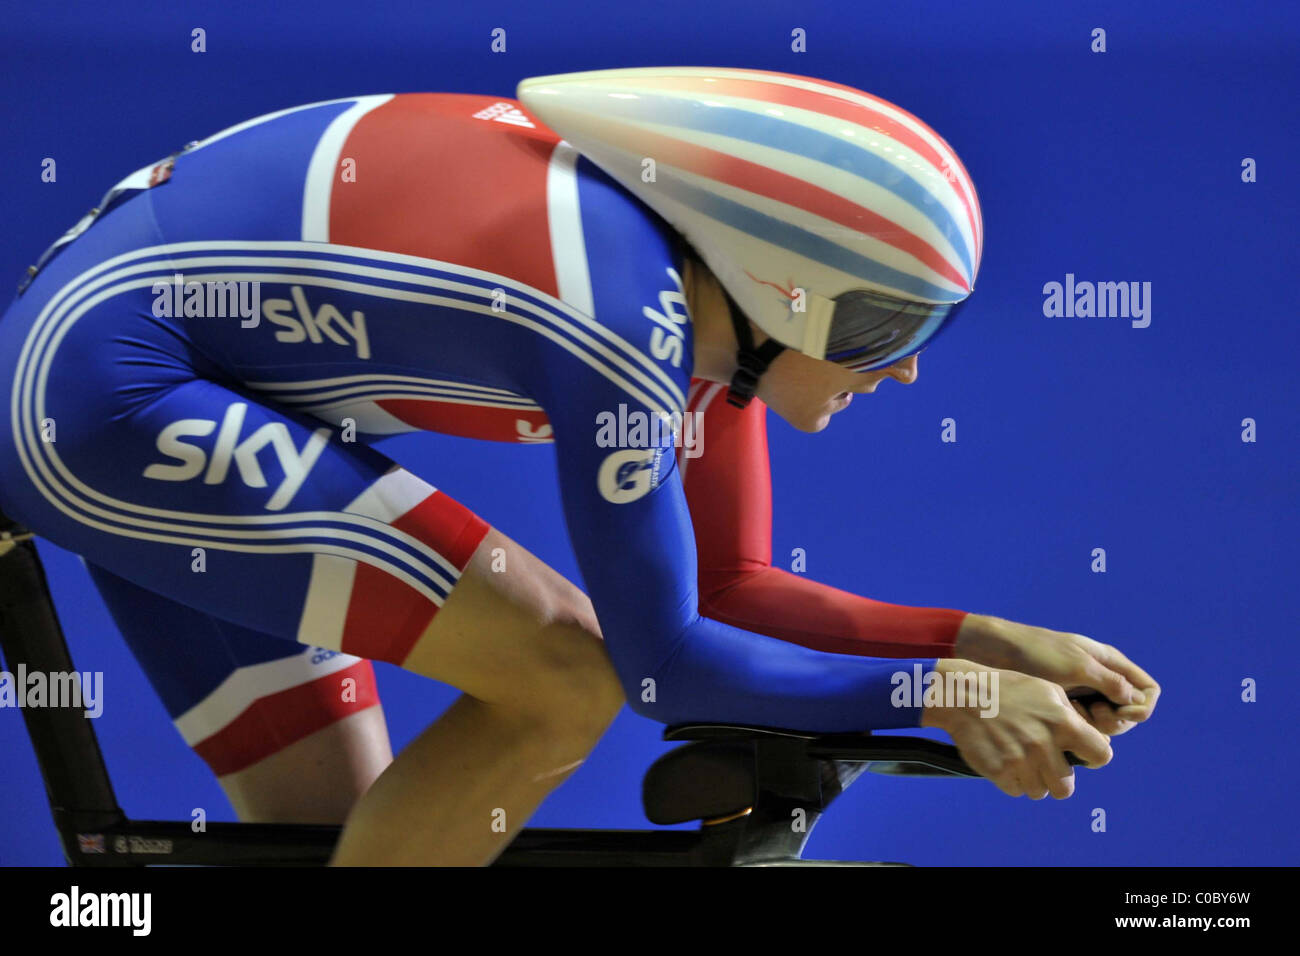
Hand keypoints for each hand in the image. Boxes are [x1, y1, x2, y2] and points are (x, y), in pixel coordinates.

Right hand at [921, 660, 1112, 799]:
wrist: (963, 694)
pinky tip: (1004, 759)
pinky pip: (1016, 790)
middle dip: (1057, 779)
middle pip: (1066, 787)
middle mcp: (1044, 744)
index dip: (1093, 757)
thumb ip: (1074, 717)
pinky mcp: (999, 771)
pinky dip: (1012, 780)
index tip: (1080, 755)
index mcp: (1062, 722)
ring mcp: (1021, 760)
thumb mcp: (1048, 691)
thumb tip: (1096, 742)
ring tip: (1020, 759)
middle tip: (1044, 765)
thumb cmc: (1009, 690)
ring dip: (1032, 780)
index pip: (1101, 756)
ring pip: (1040, 792)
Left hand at [954, 615, 1160, 735]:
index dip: (1141, 707)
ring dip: (1093, 727)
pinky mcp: (1064, 706)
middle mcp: (1101, 679)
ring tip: (1071, 717)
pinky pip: (1081, 726)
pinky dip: (1076, 728)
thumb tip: (1137, 702)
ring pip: (1104, 723)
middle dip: (1115, 721)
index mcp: (1109, 662)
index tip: (1122, 713)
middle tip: (1093, 718)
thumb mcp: (1076, 666)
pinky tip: (1060, 723)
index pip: (1147, 691)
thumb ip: (1110, 682)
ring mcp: (1082, 694)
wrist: (996, 652)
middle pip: (1128, 713)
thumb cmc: (1037, 653)